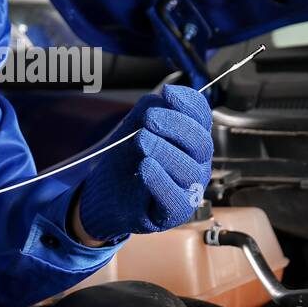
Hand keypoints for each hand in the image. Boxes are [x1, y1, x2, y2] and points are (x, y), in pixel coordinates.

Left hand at [74, 83, 212, 242]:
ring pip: (190, 170)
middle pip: (201, 143)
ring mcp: (189, 189)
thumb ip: (155, 106)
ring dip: (164, 151)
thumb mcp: (137, 123)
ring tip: (141, 142)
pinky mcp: (175, 212)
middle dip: (175, 126)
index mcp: (191, 139)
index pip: (202, 118)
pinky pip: (176, 199)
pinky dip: (160, 180)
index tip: (167, 94)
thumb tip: (169, 93)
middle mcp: (196, 163)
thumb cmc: (126, 157)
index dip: (189, 104)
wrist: (104, 191)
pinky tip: (145, 167)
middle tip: (149, 120)